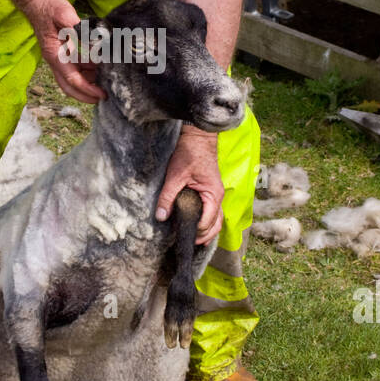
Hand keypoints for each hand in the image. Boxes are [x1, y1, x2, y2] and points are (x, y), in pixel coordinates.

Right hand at [23, 0, 104, 104]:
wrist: (36, 0)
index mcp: (55, 54)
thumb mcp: (65, 14)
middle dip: (85, 95)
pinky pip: (74, 67)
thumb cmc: (49, 6)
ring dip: (87, 82)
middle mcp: (55, 59)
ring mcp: (57, 57)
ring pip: (72, 78)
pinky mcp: (61, 52)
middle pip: (69, 86)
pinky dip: (86, 70)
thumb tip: (95, 40)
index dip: (88, 89)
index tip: (101, 94)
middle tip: (103, 97)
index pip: (72, 79)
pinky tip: (98, 65)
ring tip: (104, 79)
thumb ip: (79, 29)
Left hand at [155, 126, 223, 244]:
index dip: (196, 231)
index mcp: (213, 194)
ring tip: (194, 241)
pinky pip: (214, 211)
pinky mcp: (211, 191)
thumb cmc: (189, 153)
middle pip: (216, 224)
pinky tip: (198, 227)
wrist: (197, 137)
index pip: (207, 221)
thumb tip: (161, 217)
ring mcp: (216, 194)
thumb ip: (168, 196)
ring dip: (208, 231)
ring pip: (217, 219)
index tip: (182, 236)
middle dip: (204, 236)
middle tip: (188, 243)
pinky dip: (208, 222)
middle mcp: (218, 197)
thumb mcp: (175, 176)